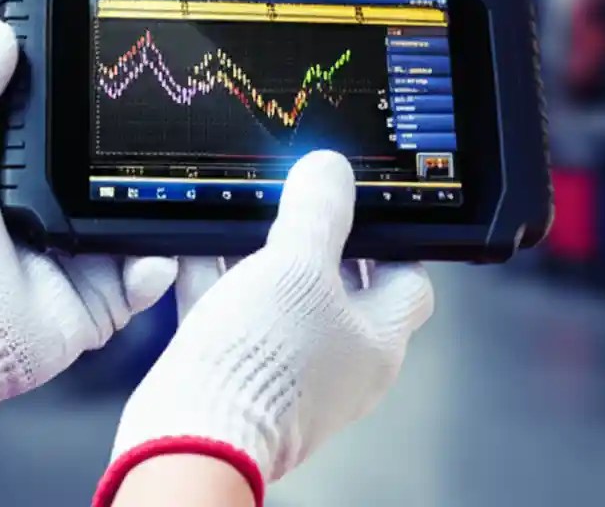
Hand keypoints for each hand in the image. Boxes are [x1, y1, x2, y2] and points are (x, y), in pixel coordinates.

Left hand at [0, 20, 176, 453]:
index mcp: (29, 185)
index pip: (81, 142)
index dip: (106, 119)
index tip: (134, 92)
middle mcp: (65, 221)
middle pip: (126, 182)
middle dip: (155, 166)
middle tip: (178, 143)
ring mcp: (90, 262)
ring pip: (150, 227)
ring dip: (168, 215)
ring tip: (181, 197)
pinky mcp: (107, 303)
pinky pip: (151, 278)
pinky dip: (160, 268)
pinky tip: (151, 260)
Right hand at [94, 151, 433, 506]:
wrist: (194, 432)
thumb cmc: (263, 363)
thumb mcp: (297, 265)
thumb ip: (318, 212)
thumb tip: (331, 171)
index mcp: (378, 342)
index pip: (410, 280)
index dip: (393, 239)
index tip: (369, 209)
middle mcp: (342, 364)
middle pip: (342, 287)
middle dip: (317, 242)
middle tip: (300, 206)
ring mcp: (292, 375)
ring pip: (284, 302)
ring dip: (262, 259)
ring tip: (244, 219)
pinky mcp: (242, 379)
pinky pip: (237, 319)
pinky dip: (219, 283)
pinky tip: (195, 251)